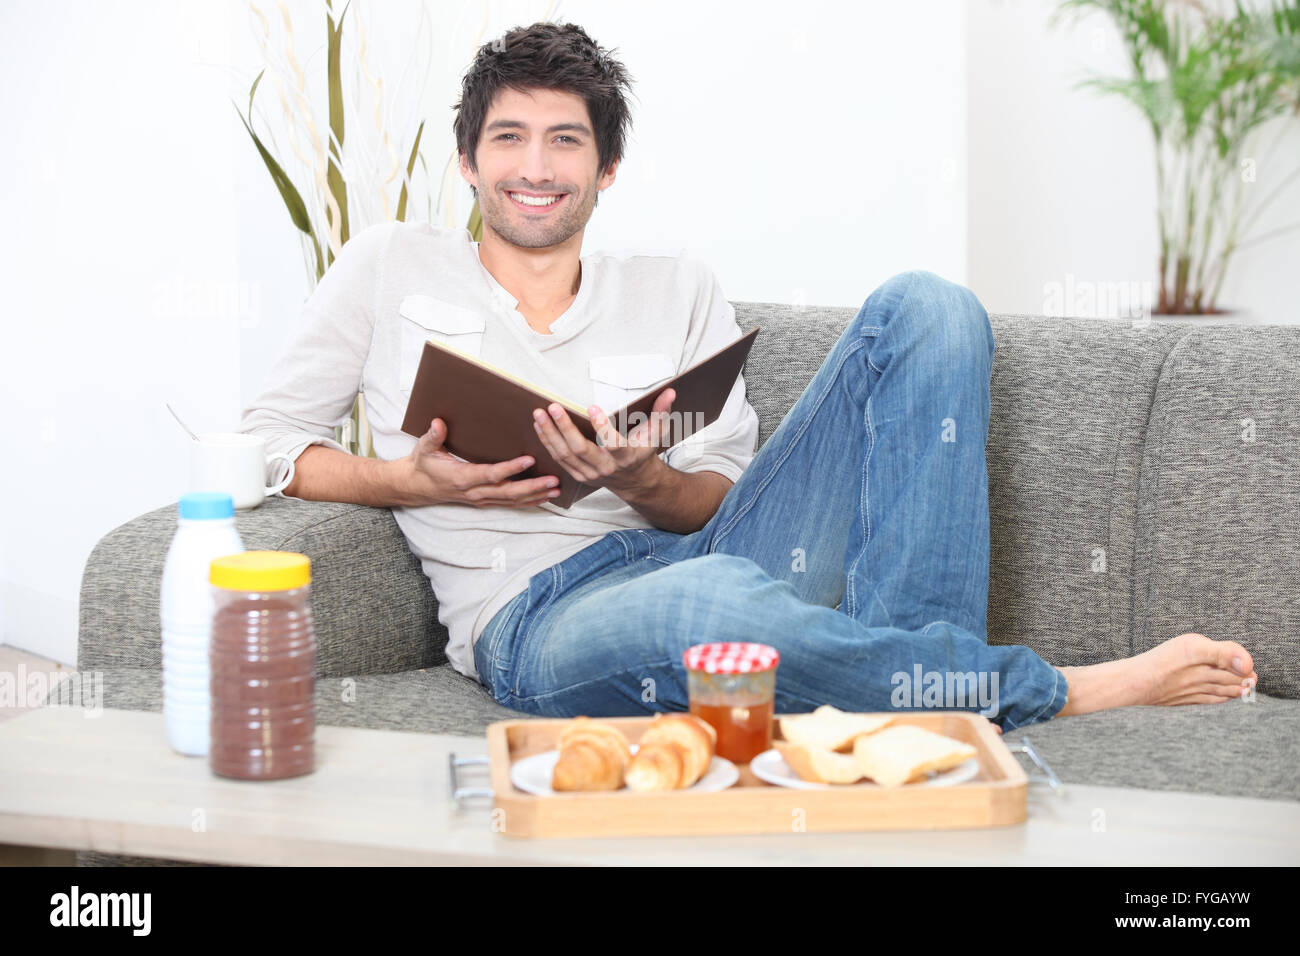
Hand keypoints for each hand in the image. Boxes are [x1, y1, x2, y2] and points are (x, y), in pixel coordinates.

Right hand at [405, 418, 560, 507]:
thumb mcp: (424, 448)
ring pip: (512, 501)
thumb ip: (433, 436)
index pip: (491, 474)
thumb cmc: (424, 464)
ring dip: (536, 496)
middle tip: (554, 480)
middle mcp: (474, 492)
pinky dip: (529, 502)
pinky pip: (510, 504)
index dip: (510, 469)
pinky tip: (545, 497)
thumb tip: (438, 423)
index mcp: (462, 477)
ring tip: (557, 489)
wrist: (418, 487)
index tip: (529, 460)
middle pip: (508, 492)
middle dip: (533, 487)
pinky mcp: (485, 501)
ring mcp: (481, 499)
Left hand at [531, 388, 676, 494]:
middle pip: (580, 449)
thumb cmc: (643, 452)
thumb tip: (670, 392)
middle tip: (553, 407)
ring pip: (565, 455)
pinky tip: (540, 426)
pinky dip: (547, 442)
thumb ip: (661, 412)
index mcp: (626, 458)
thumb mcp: (655, 434)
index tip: (592, 407)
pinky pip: (559, 459)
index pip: (613, 444)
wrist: (635, 483)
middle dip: (564, 428)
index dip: (602, 428)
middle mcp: (606, 468)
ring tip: (539, 414)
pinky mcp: (578, 475)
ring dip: (550, 434)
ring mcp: (590, 474)